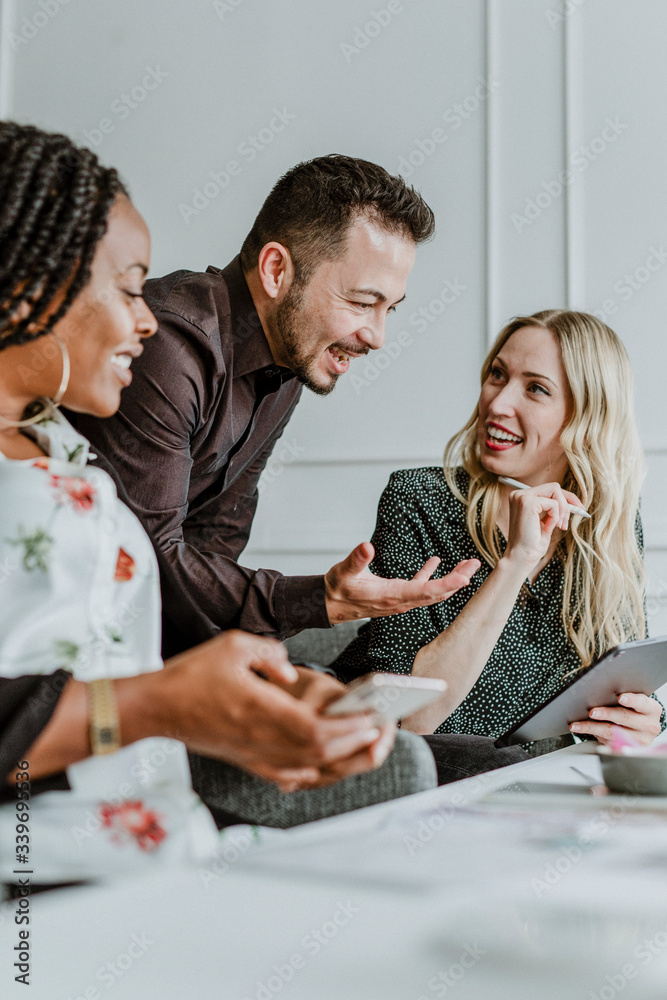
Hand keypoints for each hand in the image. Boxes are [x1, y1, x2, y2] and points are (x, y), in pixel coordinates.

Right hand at [158, 631, 388, 790]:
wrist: (156, 708)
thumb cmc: (191, 675)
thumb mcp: (233, 646)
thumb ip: (270, 655)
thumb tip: (290, 671)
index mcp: (261, 710)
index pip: (317, 729)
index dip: (349, 728)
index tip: (371, 718)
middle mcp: (260, 739)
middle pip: (320, 752)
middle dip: (356, 744)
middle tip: (379, 729)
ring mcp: (253, 755)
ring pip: (307, 766)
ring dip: (340, 758)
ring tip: (362, 743)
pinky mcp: (244, 760)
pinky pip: (285, 773)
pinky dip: (310, 769)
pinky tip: (320, 762)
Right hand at [324, 541, 479, 622]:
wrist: (328, 605)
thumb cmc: (336, 589)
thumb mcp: (343, 572)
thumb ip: (356, 560)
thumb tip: (366, 546)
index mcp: (390, 596)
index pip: (424, 592)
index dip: (445, 585)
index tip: (464, 579)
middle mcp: (399, 601)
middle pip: (435, 593)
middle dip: (457, 581)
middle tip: (475, 565)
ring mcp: (400, 600)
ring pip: (431, 591)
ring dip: (450, 580)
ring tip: (467, 566)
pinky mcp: (396, 595)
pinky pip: (419, 587)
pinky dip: (431, 576)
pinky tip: (436, 562)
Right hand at [504, 483, 585, 571]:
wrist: (522, 557)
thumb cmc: (533, 544)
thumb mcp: (545, 522)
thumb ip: (552, 509)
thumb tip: (571, 501)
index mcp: (521, 498)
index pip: (548, 489)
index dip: (566, 498)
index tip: (579, 508)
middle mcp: (519, 494)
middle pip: (553, 487)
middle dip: (568, 501)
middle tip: (574, 516)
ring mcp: (522, 497)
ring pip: (555, 491)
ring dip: (562, 511)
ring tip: (559, 527)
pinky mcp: (527, 503)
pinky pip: (553, 504)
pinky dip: (556, 517)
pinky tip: (547, 529)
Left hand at [569, 692, 662, 746]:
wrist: (643, 727)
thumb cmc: (636, 710)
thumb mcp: (636, 702)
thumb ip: (624, 698)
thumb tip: (601, 692)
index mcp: (652, 710)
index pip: (642, 703)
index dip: (631, 700)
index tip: (620, 698)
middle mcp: (649, 726)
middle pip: (624, 718)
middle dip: (606, 714)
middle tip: (592, 712)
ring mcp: (640, 740)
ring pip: (613, 733)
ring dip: (593, 728)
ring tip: (578, 725)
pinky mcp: (628, 749)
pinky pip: (609, 743)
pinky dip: (595, 736)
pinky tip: (584, 731)